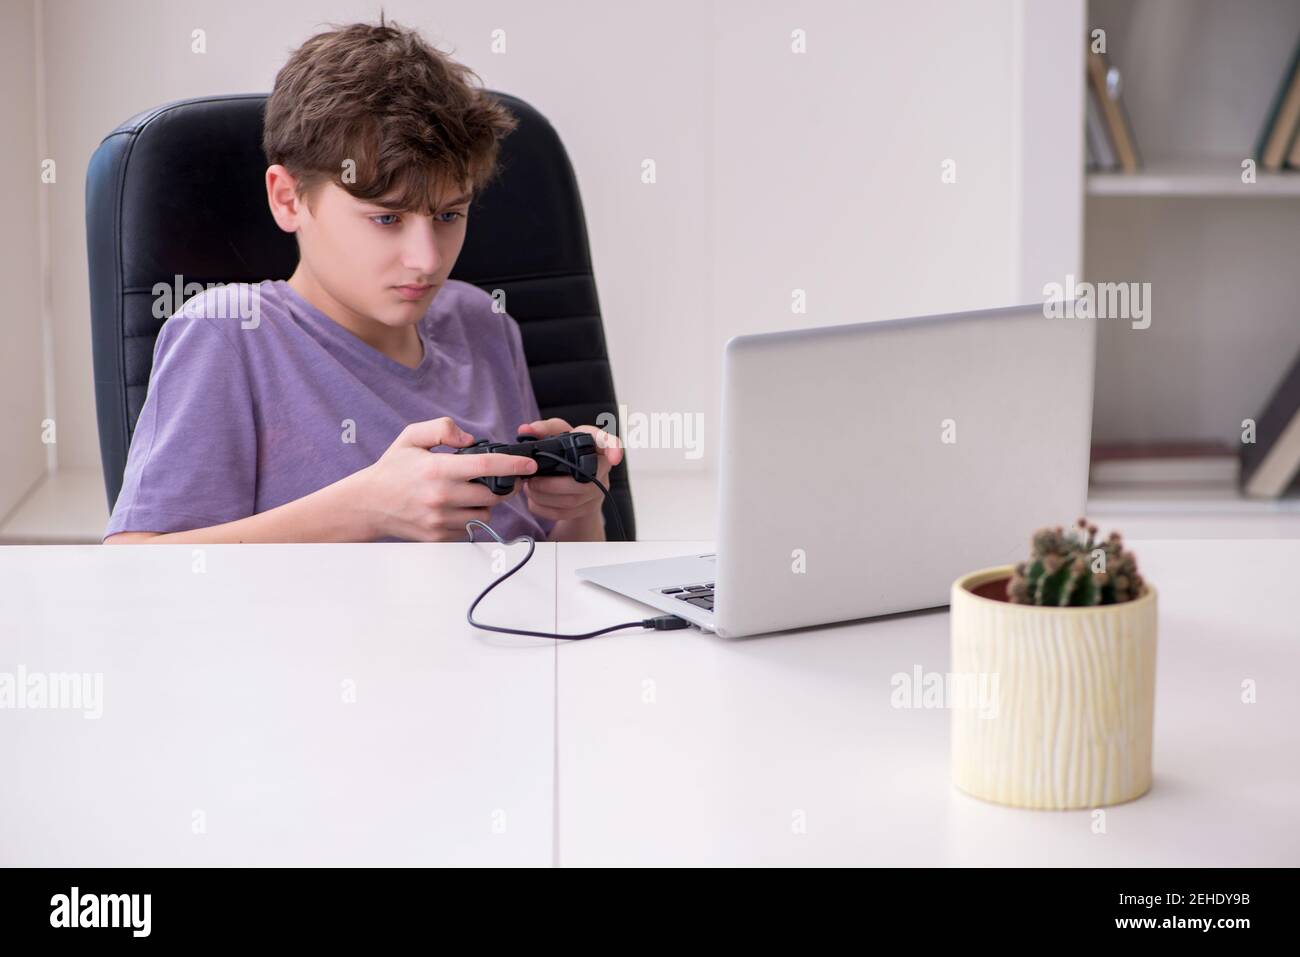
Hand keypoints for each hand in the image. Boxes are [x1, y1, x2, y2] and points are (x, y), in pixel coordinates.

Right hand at [358, 417, 538, 541]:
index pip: (487, 466)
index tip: (530, 464)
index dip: (514, 465)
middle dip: (503, 485)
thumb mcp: (412, 437)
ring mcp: (441, 520)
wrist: (368, 504)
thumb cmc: (393, 468)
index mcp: (438, 469)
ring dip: (486, 502)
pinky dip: (470, 517)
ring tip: (469, 491)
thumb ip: (443, 428)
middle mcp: (442, 497)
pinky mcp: (439, 536)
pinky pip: (470, 528)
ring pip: (485, 513)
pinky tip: (456, 506)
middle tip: (499, 477)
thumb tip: (472, 440)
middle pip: (494, 494)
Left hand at [515, 418, 622, 525]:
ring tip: (529, 489)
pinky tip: (534, 501)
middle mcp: (601, 468)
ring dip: (545, 497)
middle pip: (584, 481)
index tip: (614, 457)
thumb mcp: (556, 433)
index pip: (609, 443)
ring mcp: (597, 490)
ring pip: (573, 500)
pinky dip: (545, 509)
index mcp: (595, 445)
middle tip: (532, 480)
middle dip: (552, 484)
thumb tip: (525, 430)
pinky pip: (566, 513)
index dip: (614, 449)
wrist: (571, 475)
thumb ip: (542, 429)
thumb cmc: (565, 449)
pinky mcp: (588, 507)